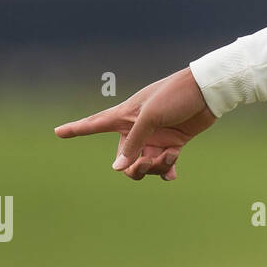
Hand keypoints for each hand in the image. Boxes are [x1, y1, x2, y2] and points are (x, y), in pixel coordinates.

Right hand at [55, 67, 216, 180]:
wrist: (208, 92)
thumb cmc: (176, 96)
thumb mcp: (151, 117)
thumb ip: (133, 142)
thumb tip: (118, 168)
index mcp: (125, 116)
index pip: (94, 124)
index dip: (75, 129)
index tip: (57, 131)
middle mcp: (137, 128)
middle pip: (124, 160)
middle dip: (134, 167)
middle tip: (148, 161)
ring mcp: (156, 137)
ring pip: (145, 165)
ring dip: (155, 166)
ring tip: (170, 156)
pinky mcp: (174, 142)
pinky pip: (164, 164)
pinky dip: (167, 170)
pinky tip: (172, 173)